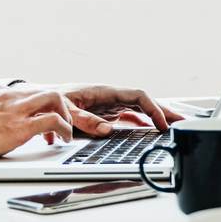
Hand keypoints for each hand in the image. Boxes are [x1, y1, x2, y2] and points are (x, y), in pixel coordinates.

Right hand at [0, 83, 128, 171]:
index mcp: (0, 94)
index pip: (31, 93)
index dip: (42, 108)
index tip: (44, 121)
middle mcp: (11, 97)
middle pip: (48, 92)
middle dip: (61, 109)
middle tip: (61, 126)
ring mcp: (17, 110)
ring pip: (55, 100)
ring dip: (65, 117)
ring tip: (66, 133)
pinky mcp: (20, 127)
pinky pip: (53, 122)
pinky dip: (64, 130)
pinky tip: (63, 139)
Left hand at [49, 83, 179, 131]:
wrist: (37, 101)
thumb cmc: (50, 101)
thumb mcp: (65, 111)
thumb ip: (86, 121)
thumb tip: (109, 130)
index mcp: (104, 91)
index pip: (137, 96)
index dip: (153, 109)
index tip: (162, 124)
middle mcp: (110, 97)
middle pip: (144, 102)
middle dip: (164, 111)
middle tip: (182, 122)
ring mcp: (109, 105)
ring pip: (139, 109)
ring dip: (157, 116)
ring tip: (173, 126)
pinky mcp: (104, 114)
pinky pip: (129, 116)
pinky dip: (143, 121)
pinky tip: (151, 129)